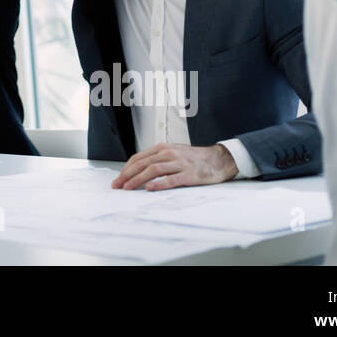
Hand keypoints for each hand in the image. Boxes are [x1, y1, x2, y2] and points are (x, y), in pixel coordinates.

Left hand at [111, 142, 237, 190]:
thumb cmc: (194, 159)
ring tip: (128, 188)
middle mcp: (170, 153)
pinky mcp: (189, 174)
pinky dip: (159, 184)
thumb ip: (158, 159)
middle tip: (117, 185)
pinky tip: (150, 188)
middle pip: (143, 163)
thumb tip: (138, 171)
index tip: (118, 179)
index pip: (139, 158)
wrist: (218, 160)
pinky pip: (172, 179)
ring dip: (138, 179)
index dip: (126, 169)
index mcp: (163, 148)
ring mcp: (180, 163)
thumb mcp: (173, 153)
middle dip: (127, 175)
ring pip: (154, 170)